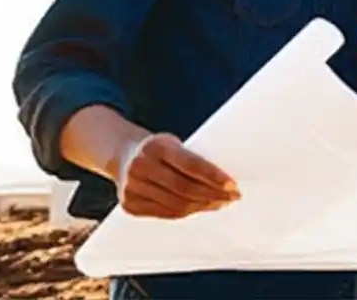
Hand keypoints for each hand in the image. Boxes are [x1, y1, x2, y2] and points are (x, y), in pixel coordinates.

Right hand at [117, 133, 239, 218]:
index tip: (232, 185)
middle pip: (184, 188)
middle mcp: (141, 167)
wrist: (124, 155)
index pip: (190, 164)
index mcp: (156, 147)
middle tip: (233, 197)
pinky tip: (200, 208)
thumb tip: (225, 182)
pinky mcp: (130, 205)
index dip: (213, 176)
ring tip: (220, 203)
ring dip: (203, 205)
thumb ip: (192, 159)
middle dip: (213, 194)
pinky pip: (165, 213)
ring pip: (176, 204)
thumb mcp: (173, 144)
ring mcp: (132, 188)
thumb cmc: (160, 149)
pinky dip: (186, 212)